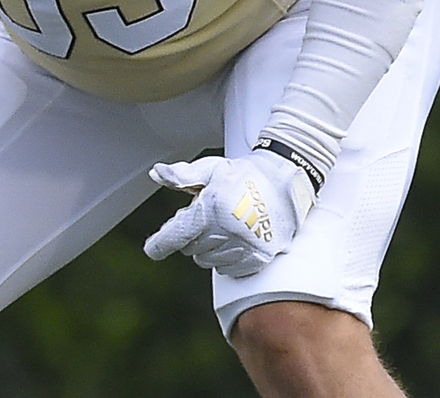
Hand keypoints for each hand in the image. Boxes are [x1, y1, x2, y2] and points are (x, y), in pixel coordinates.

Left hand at [143, 151, 316, 277]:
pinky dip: (228, 258)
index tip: (152, 249)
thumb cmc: (244, 173)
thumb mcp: (211, 168)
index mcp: (209, 210)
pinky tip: (236, 239)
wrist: (287, 178)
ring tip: (225, 225)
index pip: (173, 237)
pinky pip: (229, 270)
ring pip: (208, 261)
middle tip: (208, 216)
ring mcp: (243, 247)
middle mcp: (225, 232)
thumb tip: (157, 173)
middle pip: (190, 249)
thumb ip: (182, 175)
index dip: (159, 245)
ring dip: (210, 247)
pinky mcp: (259, 258)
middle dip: (193, 235)